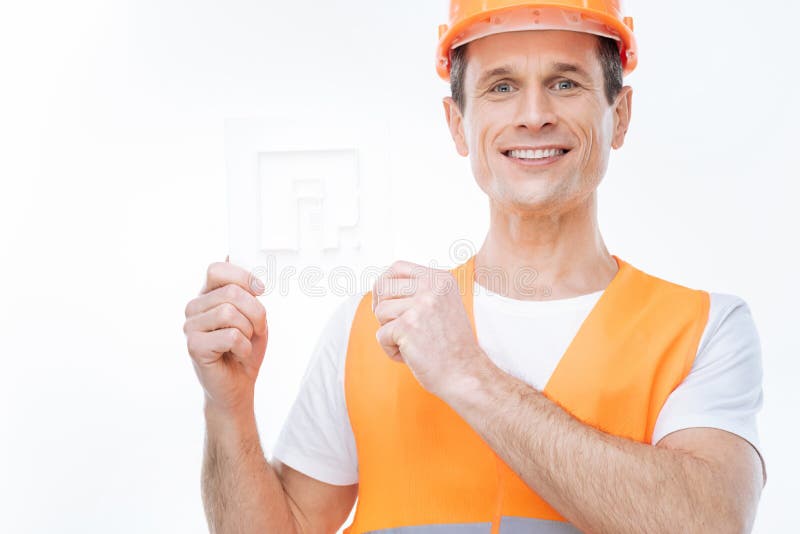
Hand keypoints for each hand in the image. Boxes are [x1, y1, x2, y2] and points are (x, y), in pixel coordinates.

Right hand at [183, 255, 267, 413]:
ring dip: (248, 330)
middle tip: (257, 329)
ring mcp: (191, 326)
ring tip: (244, 343)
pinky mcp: (194, 346)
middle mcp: (195, 307)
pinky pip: (230, 335)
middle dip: (256, 312)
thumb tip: (233, 254)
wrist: (239, 385)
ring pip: (230, 312)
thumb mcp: (252, 314)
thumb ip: (245, 289)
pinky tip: (237, 354)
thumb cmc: (245, 348)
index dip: (243, 276)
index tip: (260, 290)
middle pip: (231, 292)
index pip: (217, 269)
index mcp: (208, 295)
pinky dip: (243, 347)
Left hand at [372, 260, 486, 397]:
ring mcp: (420, 306)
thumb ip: (418, 292)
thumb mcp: (442, 305)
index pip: (397, 267)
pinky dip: (391, 350)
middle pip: (382, 287)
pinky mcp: (408, 326)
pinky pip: (381, 335)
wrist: (466, 374)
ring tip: (411, 343)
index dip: (384, 284)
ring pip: (380, 311)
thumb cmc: (451, 345)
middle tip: (398, 328)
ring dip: (389, 332)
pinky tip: (411, 356)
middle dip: (383, 310)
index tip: (386, 303)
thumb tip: (380, 286)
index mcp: (440, 279)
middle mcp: (432, 287)